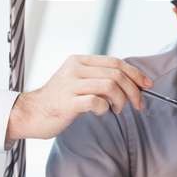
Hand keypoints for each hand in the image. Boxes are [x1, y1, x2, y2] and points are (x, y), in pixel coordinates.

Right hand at [7, 55, 151, 140]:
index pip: (116, 62)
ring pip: (110, 85)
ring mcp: (70, 85)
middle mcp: (75, 69)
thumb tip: (131, 83)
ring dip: (121, 100)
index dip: (135, 73)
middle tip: (138, 104)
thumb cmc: (57, 100)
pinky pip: (96, 101)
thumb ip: (98, 77)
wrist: (30, 115)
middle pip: (116, 74)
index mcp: (80, 61)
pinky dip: (105, 108)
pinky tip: (102, 112)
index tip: (147, 85)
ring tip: (117, 109)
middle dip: (133, 90)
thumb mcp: (77, 81)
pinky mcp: (67, 102)